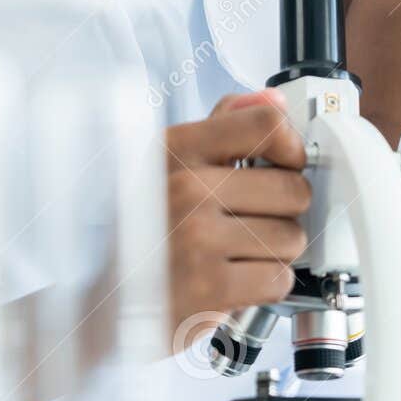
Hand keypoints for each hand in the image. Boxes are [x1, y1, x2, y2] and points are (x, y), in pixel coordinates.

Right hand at [165, 88, 309, 349]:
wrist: (108, 299)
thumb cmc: (148, 228)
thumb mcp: (171, 165)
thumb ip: (224, 127)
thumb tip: (275, 101)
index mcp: (177, 149)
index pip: (265, 125)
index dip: (291, 148)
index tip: (284, 166)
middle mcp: (185, 188)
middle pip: (292, 188)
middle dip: (285, 212)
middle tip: (253, 220)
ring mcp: (197, 239)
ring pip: (291, 238)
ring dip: (275, 251)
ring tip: (238, 252)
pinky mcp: (209, 287)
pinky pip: (279, 278)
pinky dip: (266, 284)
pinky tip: (237, 279)